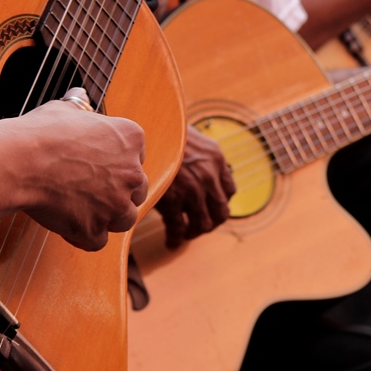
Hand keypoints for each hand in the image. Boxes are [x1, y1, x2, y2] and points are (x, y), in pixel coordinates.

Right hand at [0, 88, 148, 251]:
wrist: (18, 161)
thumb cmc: (38, 132)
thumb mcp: (63, 109)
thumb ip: (79, 107)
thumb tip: (79, 95)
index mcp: (131, 138)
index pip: (137, 157)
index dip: (115, 163)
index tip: (95, 164)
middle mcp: (132, 172)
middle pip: (136, 190)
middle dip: (116, 193)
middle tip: (86, 188)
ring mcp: (116, 204)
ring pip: (124, 219)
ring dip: (105, 217)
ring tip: (77, 208)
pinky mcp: (95, 228)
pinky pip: (98, 241)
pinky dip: (83, 237)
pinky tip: (65, 224)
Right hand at [155, 126, 235, 248]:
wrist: (142, 127)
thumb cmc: (160, 131)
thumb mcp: (189, 137)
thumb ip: (197, 154)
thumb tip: (193, 162)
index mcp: (215, 159)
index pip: (229, 190)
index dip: (219, 202)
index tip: (211, 206)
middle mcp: (209, 176)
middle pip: (221, 212)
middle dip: (211, 223)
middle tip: (199, 226)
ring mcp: (192, 190)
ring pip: (203, 224)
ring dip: (195, 232)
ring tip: (186, 234)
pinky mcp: (172, 201)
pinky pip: (178, 228)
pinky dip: (176, 239)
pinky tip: (172, 243)